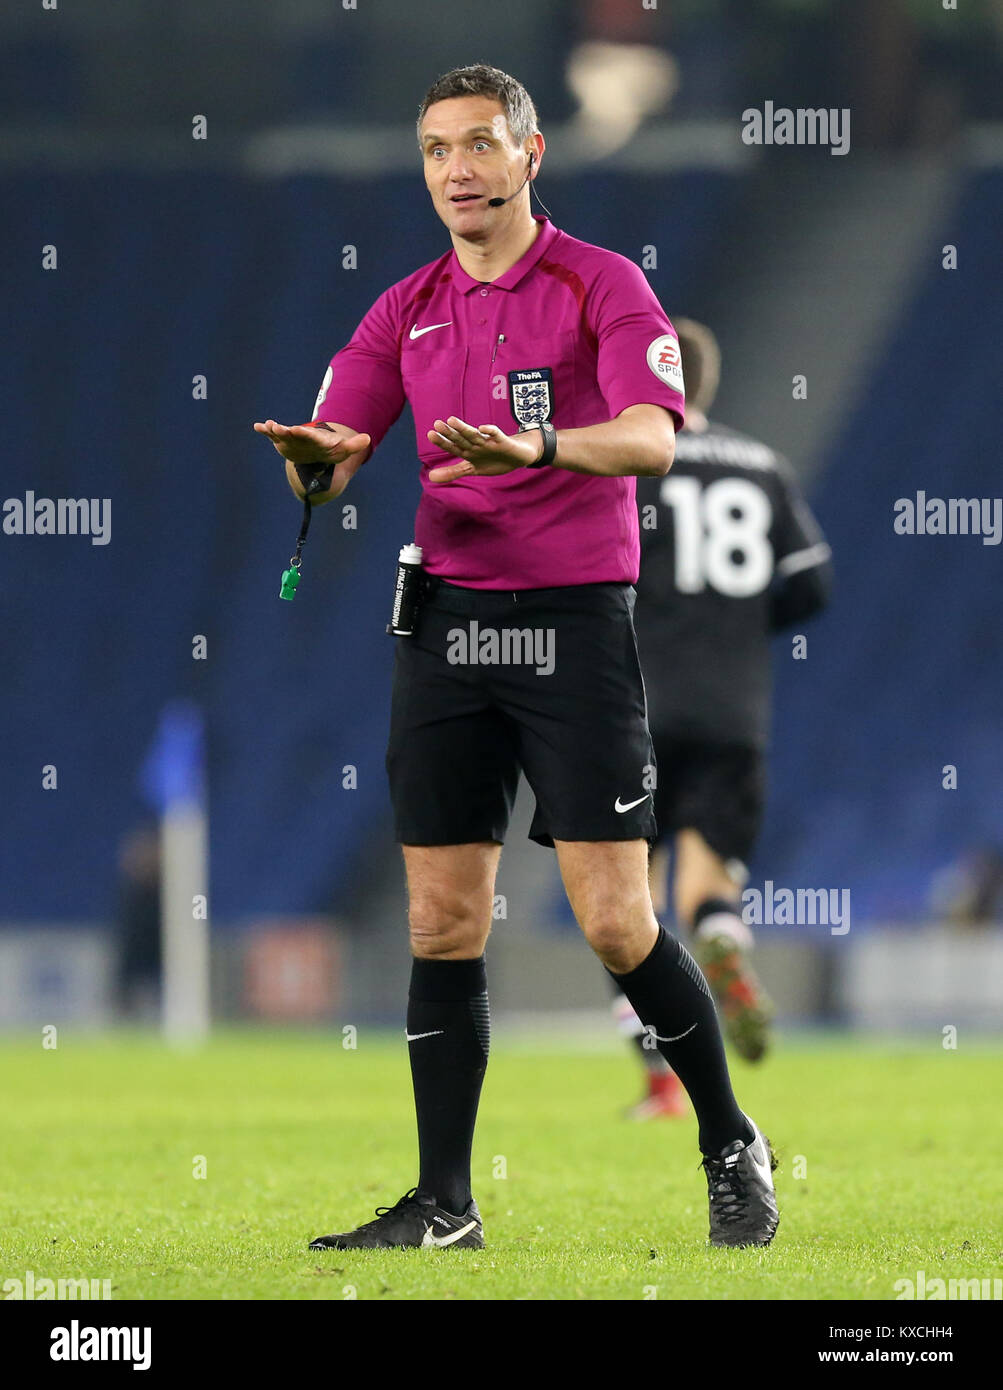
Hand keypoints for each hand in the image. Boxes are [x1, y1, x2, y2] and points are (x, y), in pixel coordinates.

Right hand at [253, 419, 370, 498]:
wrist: (318, 451)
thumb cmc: (330, 450)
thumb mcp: (343, 450)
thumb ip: (354, 445)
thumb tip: (368, 438)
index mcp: (315, 439)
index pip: (310, 437)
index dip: (305, 434)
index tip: (297, 430)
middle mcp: (301, 436)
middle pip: (293, 433)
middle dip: (285, 430)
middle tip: (276, 427)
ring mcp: (291, 437)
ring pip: (280, 433)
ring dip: (273, 429)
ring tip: (266, 425)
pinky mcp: (282, 441)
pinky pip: (272, 435)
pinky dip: (264, 430)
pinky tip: (256, 426)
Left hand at [427, 417, 541, 481]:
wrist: (517, 457)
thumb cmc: (493, 461)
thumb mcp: (472, 468)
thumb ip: (452, 472)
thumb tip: (430, 477)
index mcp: (468, 451)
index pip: (453, 446)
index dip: (443, 441)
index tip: (430, 434)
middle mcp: (476, 445)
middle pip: (462, 438)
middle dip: (450, 432)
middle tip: (437, 423)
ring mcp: (489, 443)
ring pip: (475, 435)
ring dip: (464, 428)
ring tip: (452, 420)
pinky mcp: (503, 442)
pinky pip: (496, 434)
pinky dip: (490, 431)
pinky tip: (482, 428)